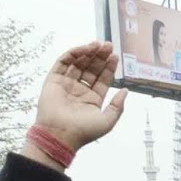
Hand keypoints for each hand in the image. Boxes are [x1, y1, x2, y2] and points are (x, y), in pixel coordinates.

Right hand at [27, 41, 128, 159]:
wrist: (60, 135)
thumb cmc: (84, 131)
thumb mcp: (108, 120)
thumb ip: (118, 105)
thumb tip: (126, 91)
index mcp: (92, 99)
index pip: (103, 79)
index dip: (109, 67)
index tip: (115, 56)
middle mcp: (80, 90)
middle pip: (91, 69)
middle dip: (100, 57)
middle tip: (108, 45)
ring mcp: (66, 84)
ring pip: (78, 64)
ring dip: (87, 53)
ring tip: (97, 44)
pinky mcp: (53, 80)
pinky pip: (63, 63)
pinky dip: (72, 54)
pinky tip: (83, 49)